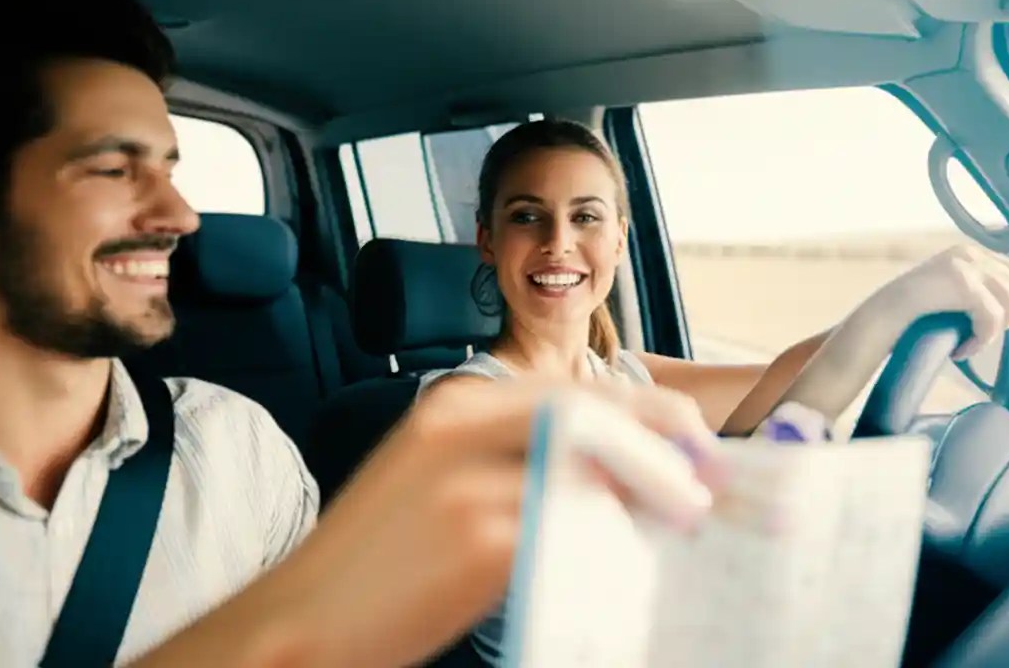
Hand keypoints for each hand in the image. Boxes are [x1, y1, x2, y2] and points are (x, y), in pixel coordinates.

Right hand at [131, 379, 722, 667]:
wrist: (301, 619)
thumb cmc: (375, 558)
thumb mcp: (434, 478)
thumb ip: (511, 460)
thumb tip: (610, 474)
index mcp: (452, 407)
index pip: (573, 389)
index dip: (645, 409)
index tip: (690, 435)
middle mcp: (461, 427)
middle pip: (595, 412)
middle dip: (664, 439)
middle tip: (707, 477)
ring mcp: (470, 481)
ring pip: (593, 465)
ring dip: (651, 487)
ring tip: (683, 514)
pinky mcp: (479, 541)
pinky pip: (573, 529)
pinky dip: (614, 538)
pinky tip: (631, 555)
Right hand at [869, 244, 1008, 358]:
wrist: (883, 318)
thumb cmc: (914, 314)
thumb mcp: (952, 296)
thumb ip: (980, 291)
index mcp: (970, 253)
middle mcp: (969, 253)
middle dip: (1006, 320)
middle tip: (979, 338)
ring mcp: (965, 265)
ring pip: (1008, 304)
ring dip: (991, 332)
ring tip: (967, 343)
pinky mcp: (962, 282)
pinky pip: (991, 317)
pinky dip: (981, 339)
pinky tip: (962, 348)